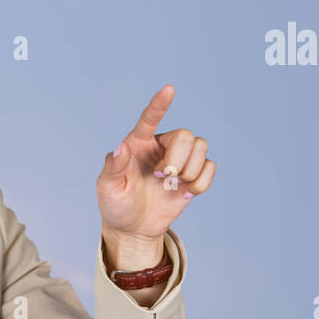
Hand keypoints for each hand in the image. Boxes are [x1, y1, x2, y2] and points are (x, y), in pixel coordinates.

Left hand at [97, 85, 215, 251]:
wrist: (133, 229)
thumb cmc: (116, 205)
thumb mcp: (107, 188)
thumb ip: (112, 167)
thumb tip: (121, 147)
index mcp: (138, 143)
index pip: (149, 119)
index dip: (159, 104)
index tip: (169, 89)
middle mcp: (161, 147)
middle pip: (185, 135)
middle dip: (178, 159)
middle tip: (163, 176)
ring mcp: (179, 160)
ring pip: (201, 147)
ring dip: (189, 170)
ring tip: (173, 185)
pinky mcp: (193, 175)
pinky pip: (210, 167)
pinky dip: (201, 182)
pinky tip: (185, 192)